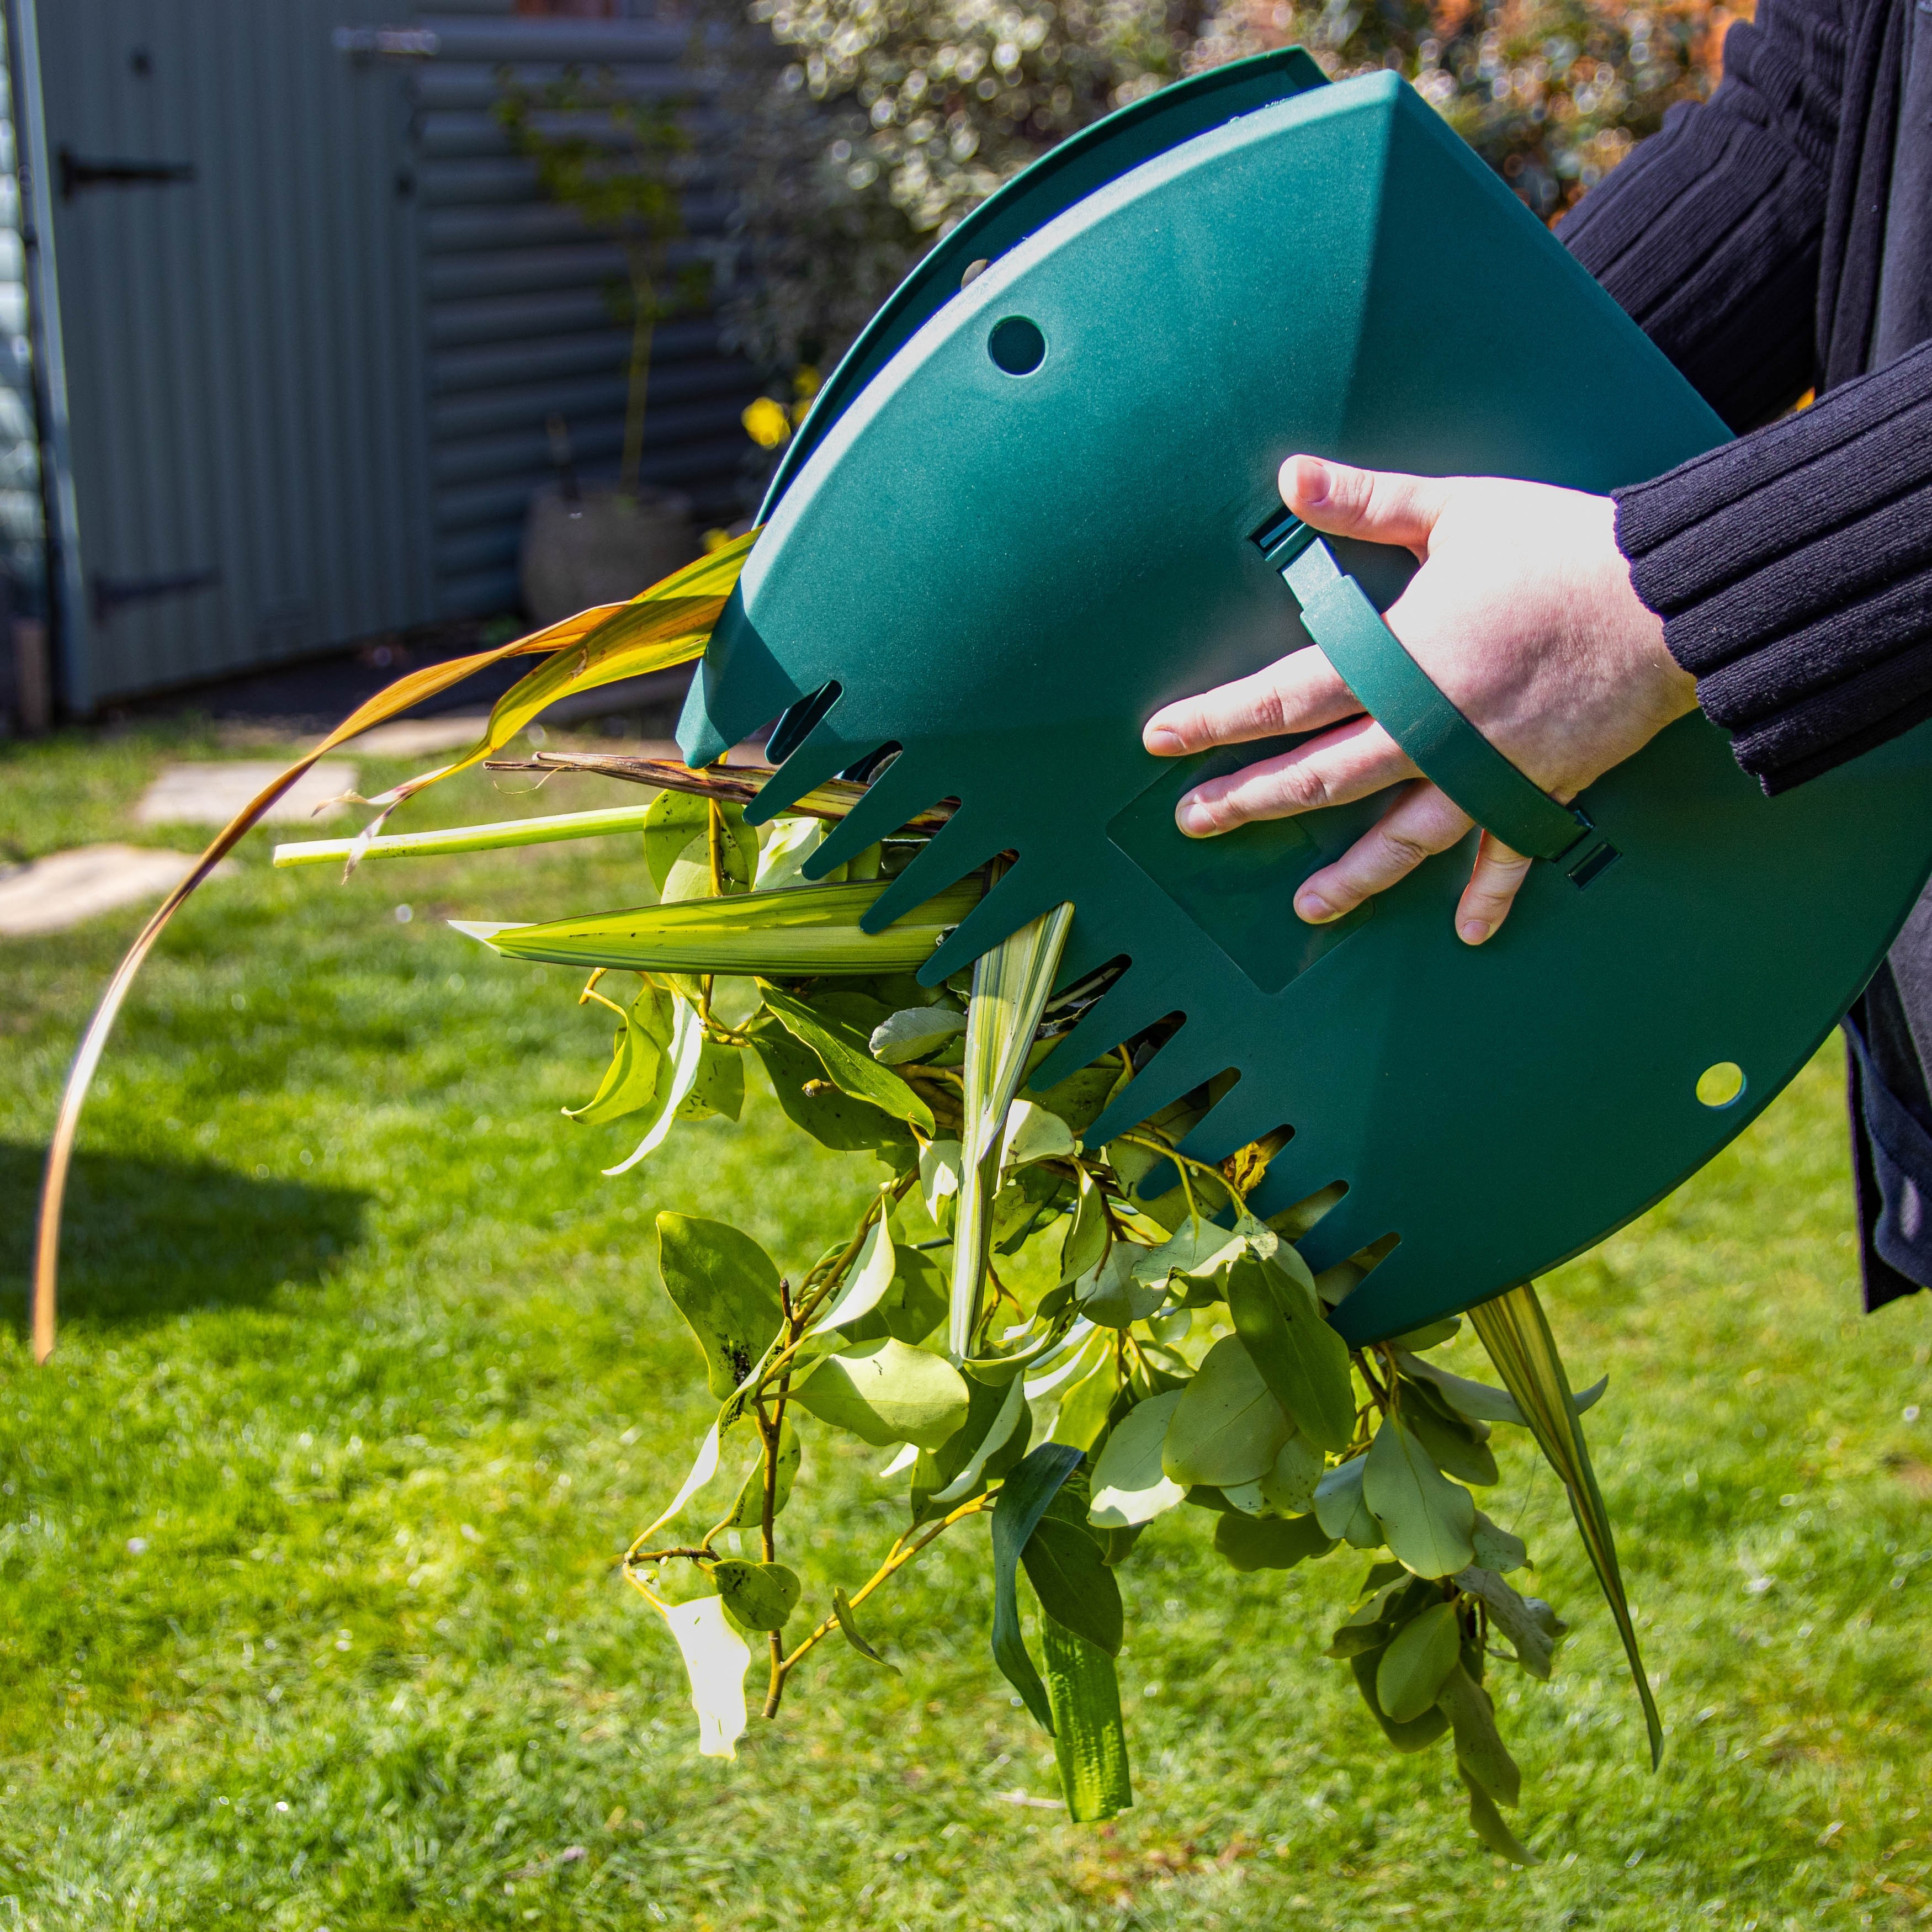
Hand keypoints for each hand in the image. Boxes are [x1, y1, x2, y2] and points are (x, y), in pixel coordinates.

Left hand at [1142, 456, 1696, 942]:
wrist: (1673, 598)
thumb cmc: (1563, 548)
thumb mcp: (1459, 511)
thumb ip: (1369, 502)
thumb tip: (1291, 473)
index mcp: (1405, 659)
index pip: (1287, 696)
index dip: (1218, 718)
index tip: (1162, 737)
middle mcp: (1435, 729)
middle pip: (1322, 777)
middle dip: (1251, 802)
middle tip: (1194, 822)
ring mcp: (1487, 770)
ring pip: (1403, 838)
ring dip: (1352, 877)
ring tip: (1306, 907)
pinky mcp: (1542, 788)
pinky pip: (1510, 852)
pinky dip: (1491, 893)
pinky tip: (1470, 931)